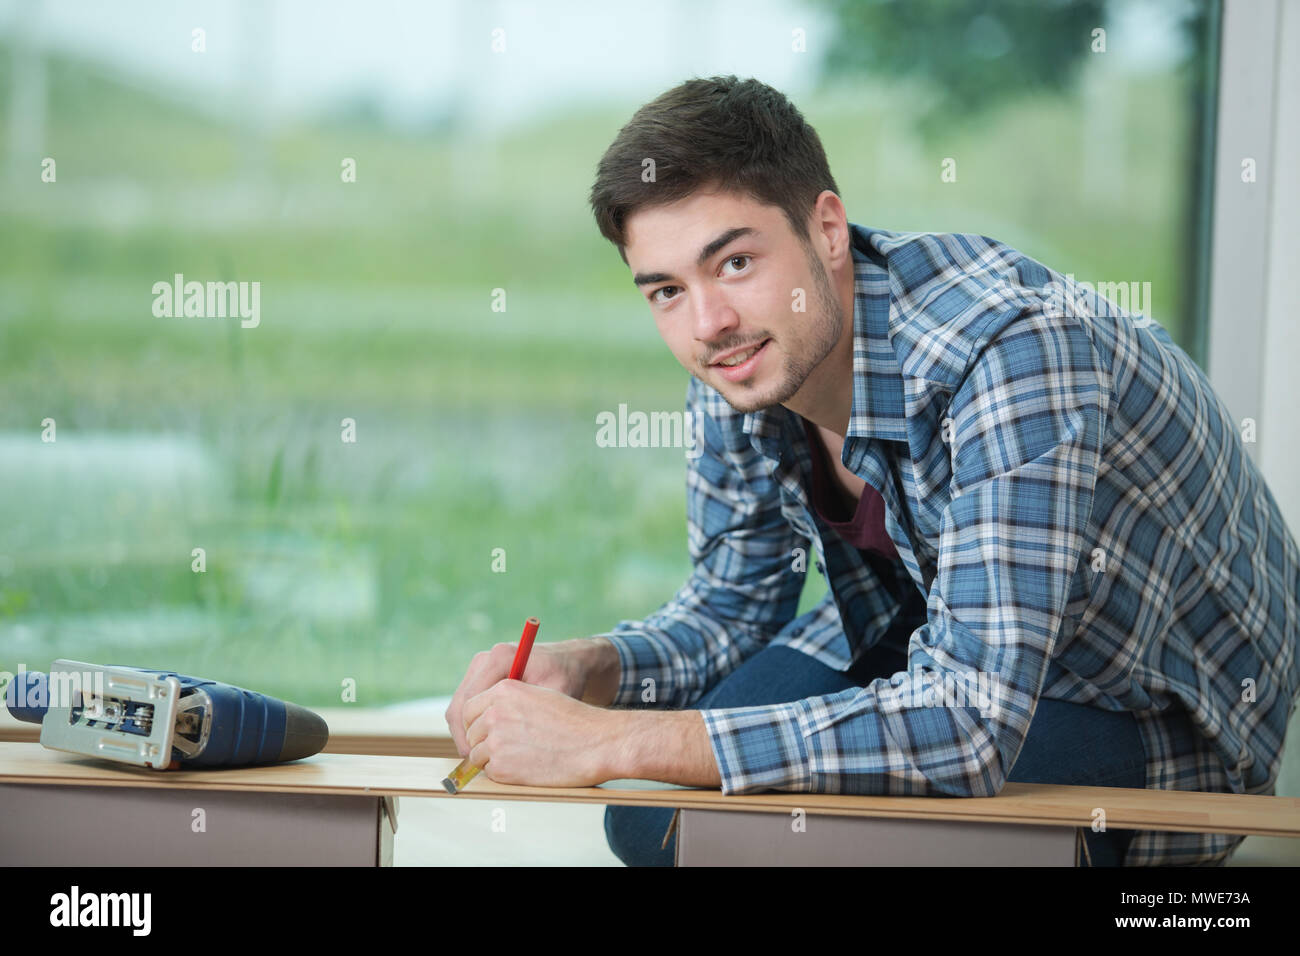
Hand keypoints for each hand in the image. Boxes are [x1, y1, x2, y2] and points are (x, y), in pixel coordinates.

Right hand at [444, 640, 603, 756]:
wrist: (568, 659)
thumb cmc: (565, 678)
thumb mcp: (554, 696)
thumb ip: (531, 714)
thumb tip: (501, 747)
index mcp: (500, 658)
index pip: (469, 700)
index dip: (467, 732)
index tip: (473, 754)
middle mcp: (486, 658)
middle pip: (459, 703)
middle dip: (462, 734)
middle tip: (471, 759)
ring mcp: (481, 665)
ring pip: (459, 704)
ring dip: (464, 730)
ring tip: (476, 753)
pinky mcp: (481, 674)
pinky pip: (467, 702)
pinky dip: (470, 722)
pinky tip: (483, 740)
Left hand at [461, 679, 618, 786]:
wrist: (596, 742)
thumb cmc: (574, 720)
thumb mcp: (538, 695)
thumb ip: (508, 702)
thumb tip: (484, 718)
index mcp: (504, 690)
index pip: (468, 708)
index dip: (474, 722)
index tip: (482, 731)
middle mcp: (495, 713)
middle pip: (470, 732)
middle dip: (482, 741)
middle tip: (503, 748)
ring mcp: (496, 741)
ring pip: (476, 754)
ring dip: (491, 759)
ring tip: (519, 757)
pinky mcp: (502, 767)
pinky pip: (489, 772)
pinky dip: (502, 773)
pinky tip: (524, 767)